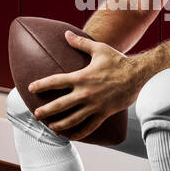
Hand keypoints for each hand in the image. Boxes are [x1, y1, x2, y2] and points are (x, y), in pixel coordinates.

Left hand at [30, 31, 145, 140]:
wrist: (138, 74)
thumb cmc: (118, 60)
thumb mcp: (98, 49)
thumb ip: (80, 43)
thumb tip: (66, 34)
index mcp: (81, 77)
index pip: (55, 82)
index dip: (41, 85)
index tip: (31, 88)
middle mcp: (85, 93)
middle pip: (60, 105)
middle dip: (45, 111)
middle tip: (36, 114)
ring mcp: (94, 105)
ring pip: (72, 119)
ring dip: (59, 125)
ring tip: (51, 128)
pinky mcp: (104, 113)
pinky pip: (89, 127)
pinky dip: (79, 133)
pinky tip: (71, 136)